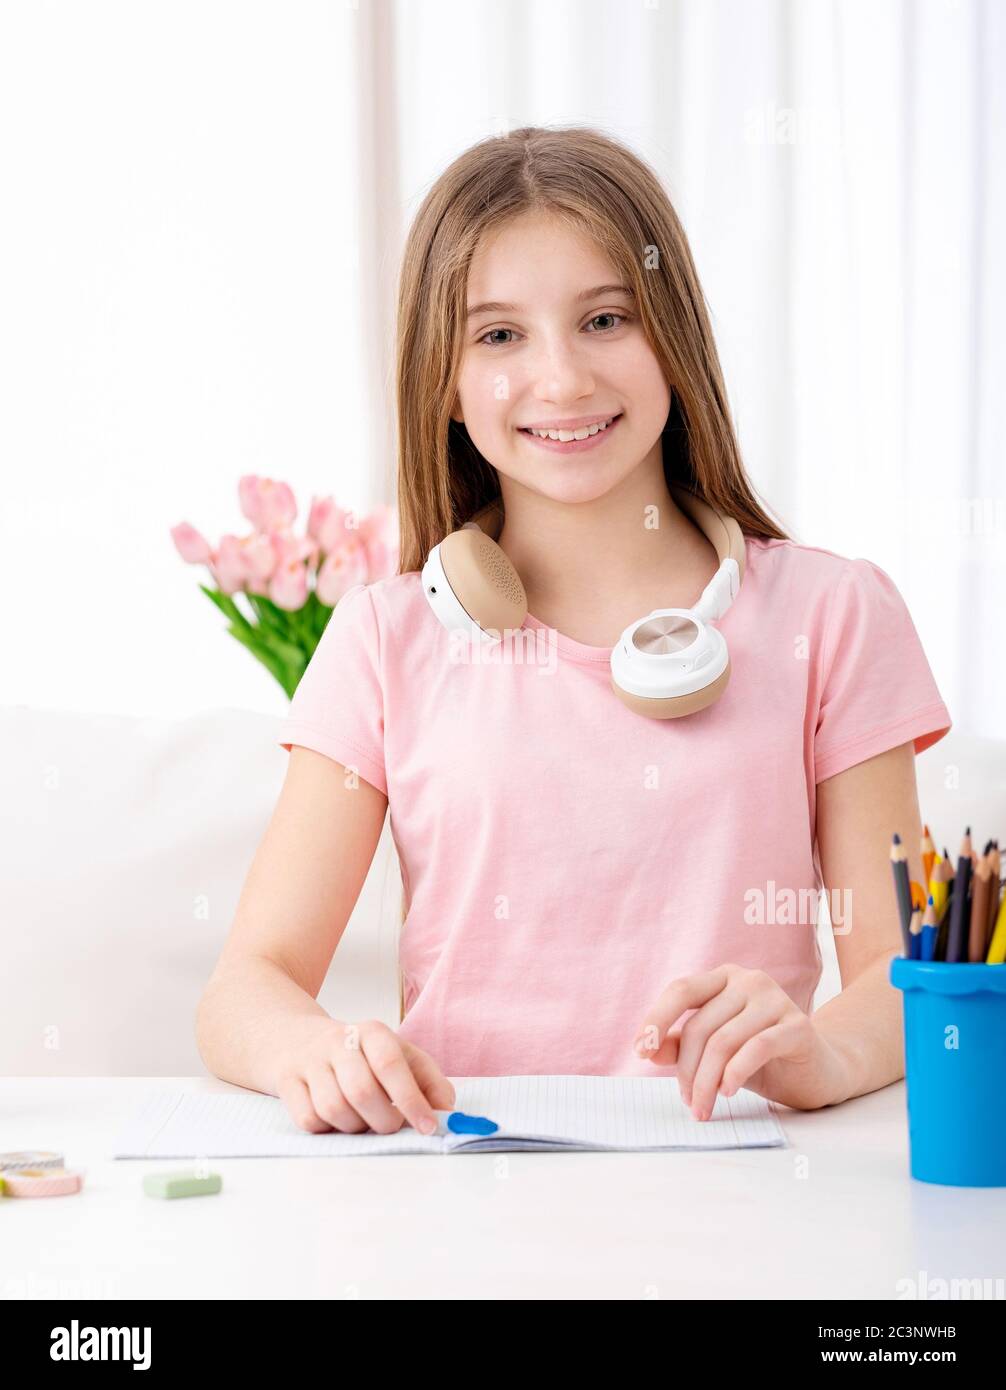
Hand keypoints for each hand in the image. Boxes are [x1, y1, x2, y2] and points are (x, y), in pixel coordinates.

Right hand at [273, 1016, 455, 1134]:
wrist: (297, 1038)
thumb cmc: (359, 1054)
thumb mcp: (398, 1055)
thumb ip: (428, 1080)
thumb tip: (445, 1109)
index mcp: (372, 1032)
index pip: (391, 1065)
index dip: (411, 1100)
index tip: (427, 1126)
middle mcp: (338, 1042)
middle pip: (361, 1091)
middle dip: (382, 1121)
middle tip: (390, 1126)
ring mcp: (309, 1062)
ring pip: (333, 1109)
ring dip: (354, 1127)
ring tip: (362, 1120)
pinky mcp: (287, 1083)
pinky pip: (308, 1120)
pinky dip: (326, 1129)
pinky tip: (335, 1119)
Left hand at [631, 964, 849, 1116]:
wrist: (820, 1071)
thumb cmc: (761, 1059)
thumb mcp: (716, 1052)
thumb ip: (682, 1046)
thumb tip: (648, 1050)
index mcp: (724, 979)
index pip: (681, 990)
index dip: (656, 1019)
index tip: (640, 1051)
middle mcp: (749, 980)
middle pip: (700, 1026)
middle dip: (687, 1070)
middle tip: (688, 1103)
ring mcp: (775, 999)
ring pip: (724, 1041)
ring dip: (707, 1082)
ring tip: (703, 1108)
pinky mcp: (798, 1025)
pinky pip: (755, 1048)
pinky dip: (735, 1073)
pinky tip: (728, 1092)